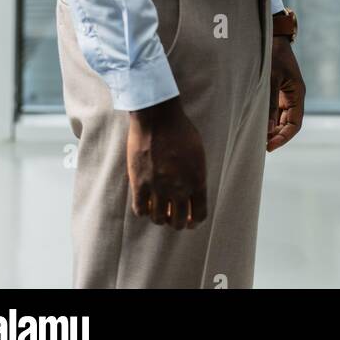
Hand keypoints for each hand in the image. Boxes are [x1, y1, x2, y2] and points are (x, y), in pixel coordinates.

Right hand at [127, 97, 207, 229]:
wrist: (158, 117)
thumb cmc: (180, 130)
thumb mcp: (198, 153)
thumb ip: (196, 175)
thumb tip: (193, 191)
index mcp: (197, 180)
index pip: (199, 215)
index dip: (193, 221)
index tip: (188, 219)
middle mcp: (179, 189)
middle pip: (178, 222)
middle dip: (176, 221)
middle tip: (171, 214)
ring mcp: (159, 188)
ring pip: (158, 219)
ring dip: (159, 217)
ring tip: (157, 208)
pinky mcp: (140, 184)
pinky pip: (140, 210)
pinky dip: (143, 210)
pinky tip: (144, 202)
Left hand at [267, 40, 304, 150]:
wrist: (271, 37)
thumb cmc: (272, 55)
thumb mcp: (271, 79)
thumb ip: (270, 104)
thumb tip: (268, 130)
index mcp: (297, 94)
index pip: (295, 123)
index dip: (284, 137)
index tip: (270, 146)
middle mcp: (293, 96)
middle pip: (288, 123)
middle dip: (277, 135)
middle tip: (261, 145)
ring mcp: (285, 94)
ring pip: (281, 118)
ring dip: (272, 128)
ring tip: (258, 137)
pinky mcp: (277, 90)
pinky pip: (275, 110)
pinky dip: (268, 118)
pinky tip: (257, 123)